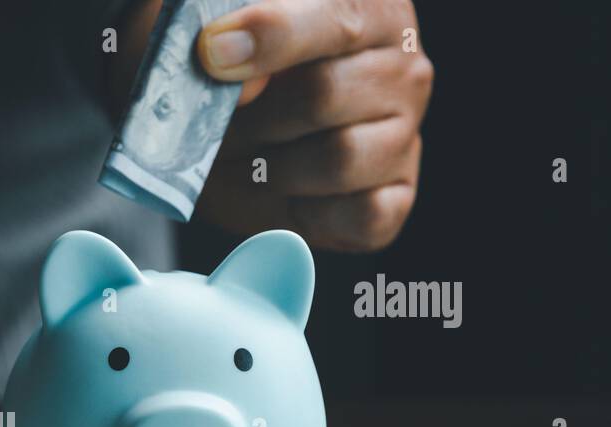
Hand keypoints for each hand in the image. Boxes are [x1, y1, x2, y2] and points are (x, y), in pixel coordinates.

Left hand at [196, 0, 432, 251]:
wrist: (224, 158)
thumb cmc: (228, 87)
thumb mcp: (217, 44)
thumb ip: (226, 36)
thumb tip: (235, 74)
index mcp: (371, 9)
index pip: (336, 17)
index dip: (271, 35)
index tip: (211, 54)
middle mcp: (404, 69)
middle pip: (325, 95)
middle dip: (257, 119)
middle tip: (226, 126)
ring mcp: (405, 135)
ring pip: (340, 158)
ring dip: (274, 169)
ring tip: (251, 162)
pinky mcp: (396, 198)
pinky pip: (361, 215)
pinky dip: (308, 214)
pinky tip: (286, 196)